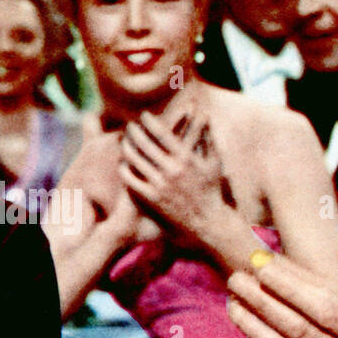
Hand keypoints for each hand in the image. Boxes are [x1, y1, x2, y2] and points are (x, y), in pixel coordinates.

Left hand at [119, 109, 232, 247]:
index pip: (162, 133)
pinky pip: (130, 179)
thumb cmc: (212, 189)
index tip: (144, 115)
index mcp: (186, 158)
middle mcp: (171, 170)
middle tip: (130, 125)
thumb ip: (209, 138)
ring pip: (134, 160)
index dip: (150, 122)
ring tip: (124, 141)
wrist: (206, 221)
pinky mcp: (152, 198)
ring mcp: (159, 185)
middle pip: (144, 144)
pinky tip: (123, 162)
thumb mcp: (214, 162)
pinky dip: (124, 168)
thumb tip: (207, 116)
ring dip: (126, 147)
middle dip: (134, 131)